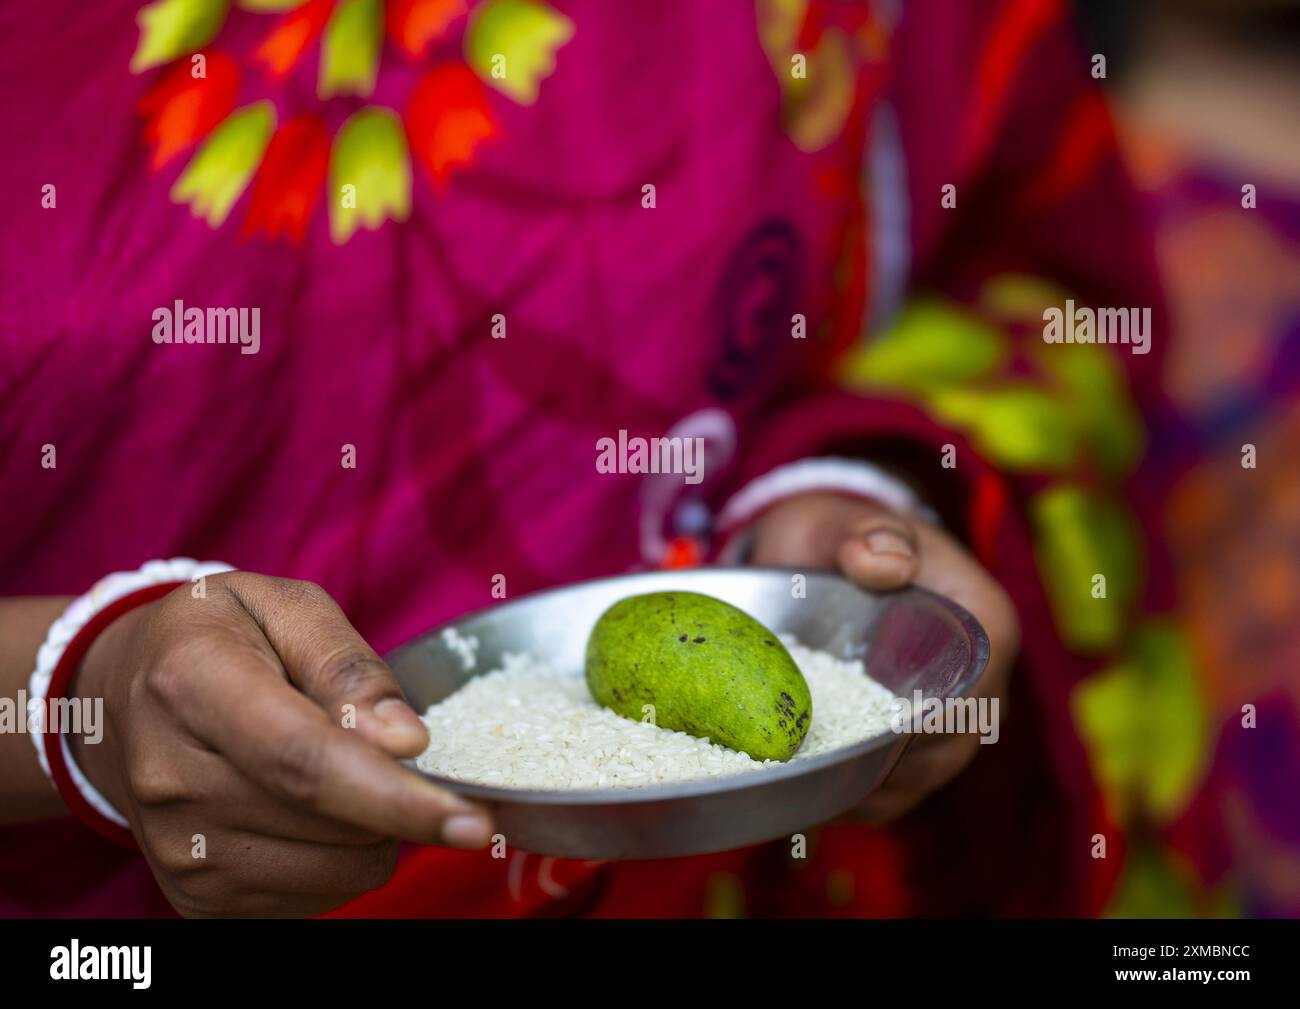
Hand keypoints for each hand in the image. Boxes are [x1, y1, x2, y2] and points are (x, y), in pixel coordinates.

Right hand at [71, 573, 492, 916]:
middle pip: (329, 823)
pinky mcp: (194, 897)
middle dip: (397, 800)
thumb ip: (348, 664)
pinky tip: (310, 810)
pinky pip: (313, 899)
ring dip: (370, 831)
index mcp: (194, 685)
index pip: (304, 762)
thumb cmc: (220, 637)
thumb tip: (404, 740)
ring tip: (336, 771)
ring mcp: (177, 849)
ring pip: (334, 872)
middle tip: (392, 752)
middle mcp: (173, 777)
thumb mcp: (283, 606)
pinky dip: (339, 858)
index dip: (395, 798)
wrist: (120, 696)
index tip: (473, 821)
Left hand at [749, 491, 1018, 821]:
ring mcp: (951, 716)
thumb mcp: (845, 520)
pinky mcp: (917, 739)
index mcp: (984, 622)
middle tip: (823, 772)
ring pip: (923, 776)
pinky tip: (812, 792)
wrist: (827, 552)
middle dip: (890, 767)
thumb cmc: (841, 532)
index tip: (873, 737)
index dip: (930, 722)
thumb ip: (868, 533)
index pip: (975, 691)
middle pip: (950, 748)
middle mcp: (981, 678)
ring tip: (811, 789)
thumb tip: (883, 563)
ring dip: (870, 788)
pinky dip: (859, 795)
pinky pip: (898, 787)